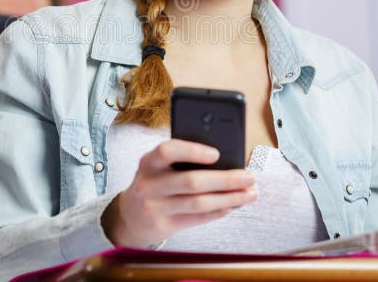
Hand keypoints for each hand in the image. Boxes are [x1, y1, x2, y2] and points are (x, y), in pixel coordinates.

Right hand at [101, 139, 257, 247]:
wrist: (129, 217)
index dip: (193, 151)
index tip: (217, 153)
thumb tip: (224, 160)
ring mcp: (155, 208)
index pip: (168, 151)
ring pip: (199, 203)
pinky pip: (197, 218)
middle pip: (192, 182)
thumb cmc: (153, 183)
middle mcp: (149, 185)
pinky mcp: (164, 226)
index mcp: (148, 162)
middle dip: (225, 180)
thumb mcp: (156, 167)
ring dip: (229, 199)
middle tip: (249, 177)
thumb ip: (181, 160)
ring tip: (249, 193)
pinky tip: (232, 205)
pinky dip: (219, 212)